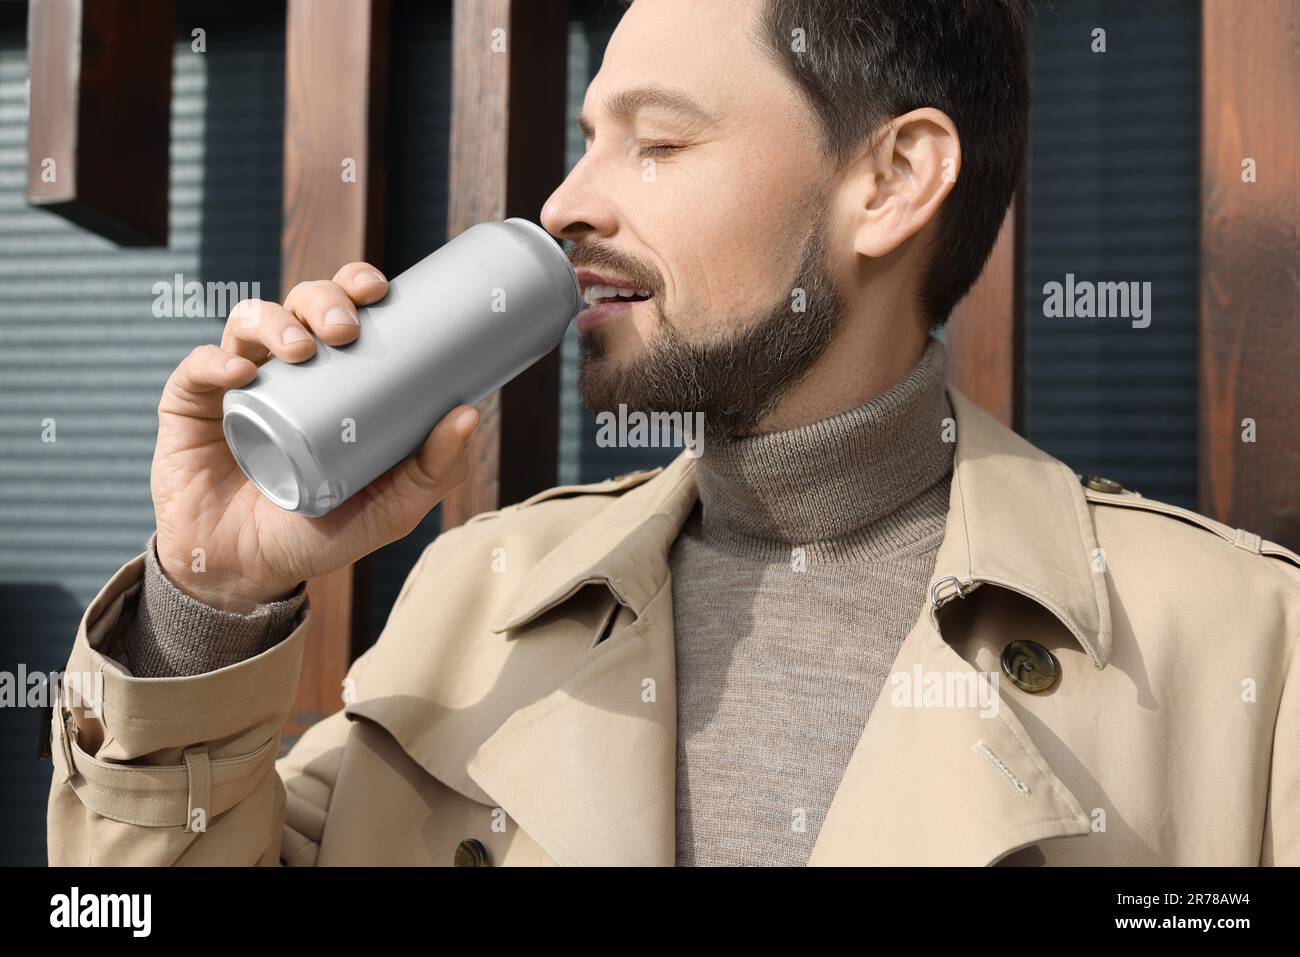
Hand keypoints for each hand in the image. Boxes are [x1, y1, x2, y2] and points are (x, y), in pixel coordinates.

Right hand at [151, 262, 479, 612]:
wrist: (248, 574)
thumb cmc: (322, 533)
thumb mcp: (390, 508)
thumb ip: (433, 470)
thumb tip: (470, 413)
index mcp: (331, 376)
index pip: (343, 311)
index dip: (356, 284)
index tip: (379, 289)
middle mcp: (283, 369)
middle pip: (298, 305)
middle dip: (322, 300)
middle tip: (346, 329)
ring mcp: (234, 383)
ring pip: (249, 322)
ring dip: (276, 322)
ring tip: (301, 350)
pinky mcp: (188, 407)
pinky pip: (196, 369)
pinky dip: (216, 362)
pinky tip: (242, 373)